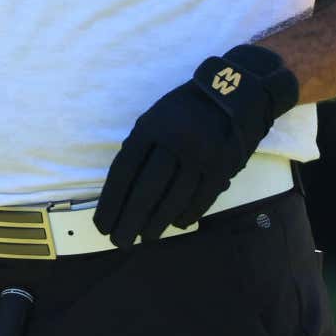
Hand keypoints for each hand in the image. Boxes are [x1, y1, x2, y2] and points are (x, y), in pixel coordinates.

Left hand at [94, 44, 298, 248]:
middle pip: (146, 190)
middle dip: (129, 219)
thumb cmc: (185, 109)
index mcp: (149, 128)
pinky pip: (201, 198)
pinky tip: (175, 225)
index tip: (102, 223)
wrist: (233, 94)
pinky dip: (186, 214)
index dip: (111, 201)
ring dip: (156, 222)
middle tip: (119, 241)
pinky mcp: (222, 166)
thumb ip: (139, 149)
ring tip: (144, 238)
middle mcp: (173, 142)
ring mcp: (200, 155)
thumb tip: (123, 190)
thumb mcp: (154, 117)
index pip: (124, 171)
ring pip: (173, 198)